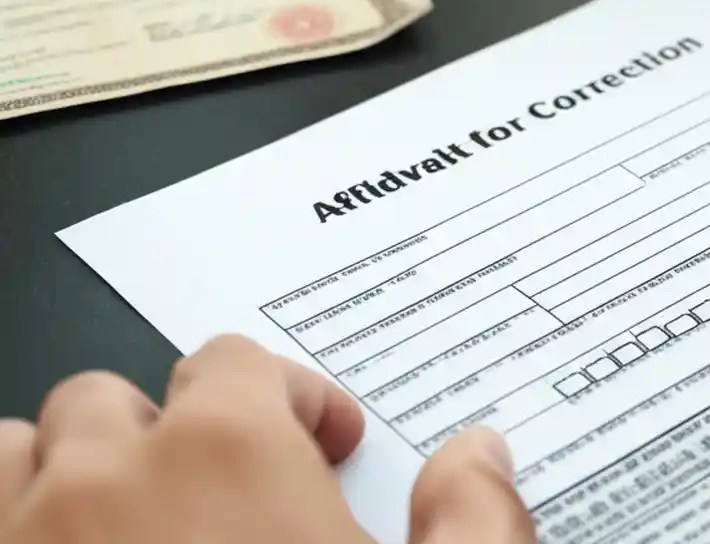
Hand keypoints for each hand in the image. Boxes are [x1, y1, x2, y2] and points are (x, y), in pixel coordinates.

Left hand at [0, 335, 535, 542]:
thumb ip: (477, 520)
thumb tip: (482, 455)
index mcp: (227, 456)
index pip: (239, 364)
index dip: (293, 400)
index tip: (324, 447)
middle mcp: (105, 485)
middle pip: (117, 398)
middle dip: (172, 433)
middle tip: (228, 498)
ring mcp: (30, 540)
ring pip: (16, 450)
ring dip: (63, 470)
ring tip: (123, 517)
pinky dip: (16, 520)